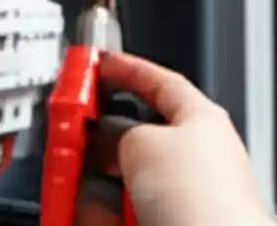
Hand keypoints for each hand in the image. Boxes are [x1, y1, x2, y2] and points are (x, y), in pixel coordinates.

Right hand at [77, 52, 270, 225]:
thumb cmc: (206, 199)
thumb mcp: (145, 144)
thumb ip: (118, 131)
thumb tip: (102, 137)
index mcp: (201, 121)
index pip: (161, 83)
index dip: (127, 70)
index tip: (99, 67)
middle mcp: (194, 158)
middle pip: (135, 138)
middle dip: (99, 140)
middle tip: (70, 138)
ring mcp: (180, 196)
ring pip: (123, 182)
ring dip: (93, 183)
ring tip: (70, 184)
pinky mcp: (166, 223)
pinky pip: (123, 213)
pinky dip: (99, 213)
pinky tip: (83, 213)